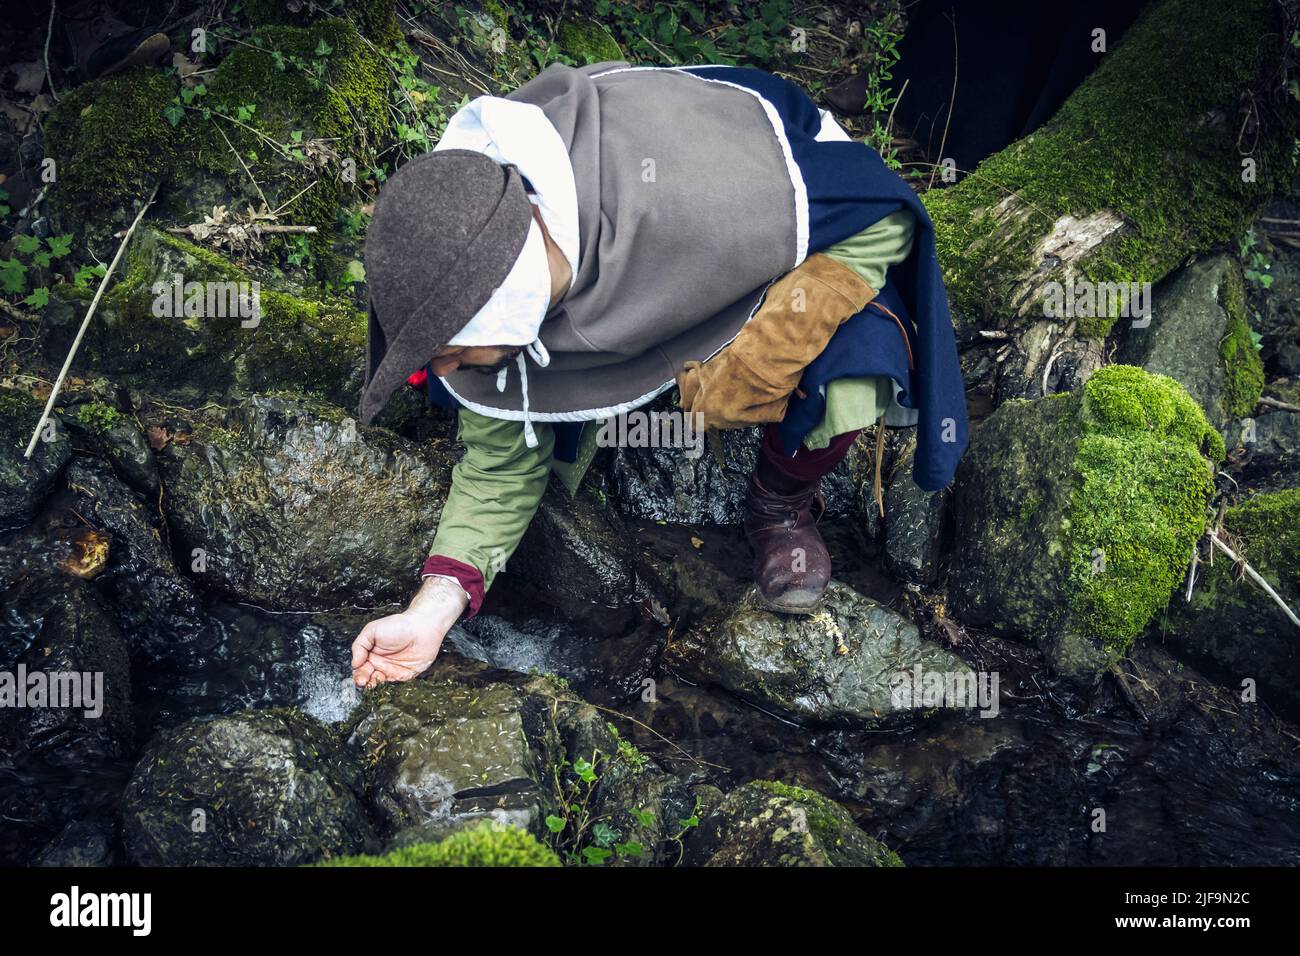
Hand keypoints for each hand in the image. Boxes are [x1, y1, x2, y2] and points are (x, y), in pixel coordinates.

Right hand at [351, 576, 468, 687]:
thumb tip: (354, 663)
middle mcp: (381, 664)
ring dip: (374, 686)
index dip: (358, 674)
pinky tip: (385, 686)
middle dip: (363, 682)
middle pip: (368, 678)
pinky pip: (396, 686)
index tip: (359, 677)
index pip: (360, 668)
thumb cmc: (398, 625)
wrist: (422, 627)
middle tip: (363, 682)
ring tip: (372, 684)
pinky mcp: (405, 675)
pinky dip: (389, 688)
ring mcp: (393, 671)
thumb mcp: (372, 630)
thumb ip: (360, 646)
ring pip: (380, 684)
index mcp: (371, 654)